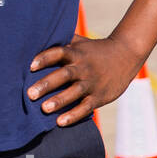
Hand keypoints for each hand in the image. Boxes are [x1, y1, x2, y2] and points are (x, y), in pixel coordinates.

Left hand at [27, 35, 143, 126]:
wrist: (126, 55)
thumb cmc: (94, 49)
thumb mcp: (79, 42)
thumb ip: (61, 40)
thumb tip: (35, 35)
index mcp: (76, 53)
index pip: (59, 53)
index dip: (45, 58)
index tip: (31, 66)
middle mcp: (83, 67)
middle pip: (64, 75)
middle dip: (47, 84)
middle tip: (30, 93)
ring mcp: (92, 82)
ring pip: (75, 92)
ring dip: (60, 100)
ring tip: (44, 109)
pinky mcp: (100, 96)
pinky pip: (86, 107)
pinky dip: (74, 115)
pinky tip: (60, 122)